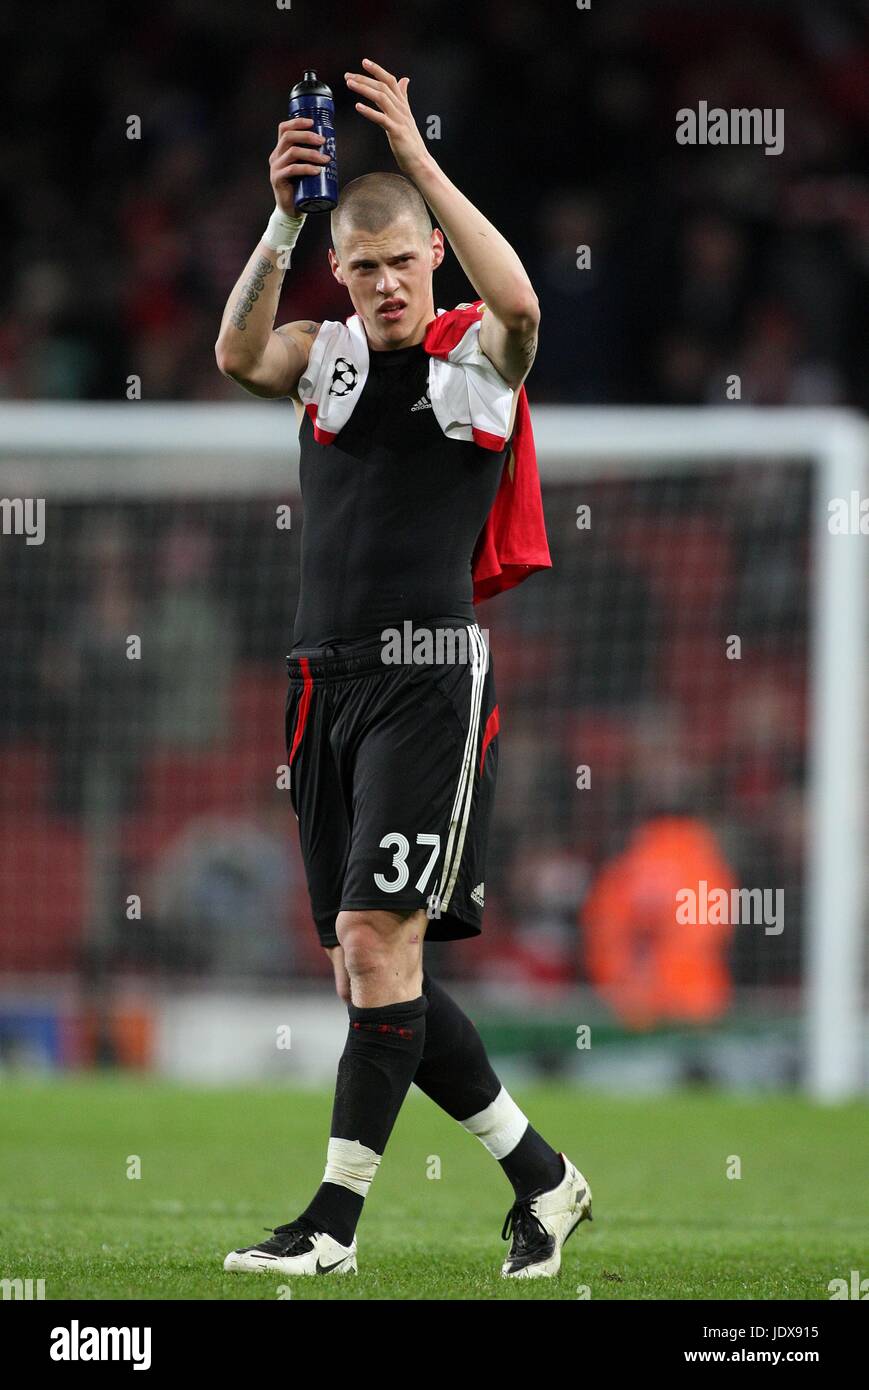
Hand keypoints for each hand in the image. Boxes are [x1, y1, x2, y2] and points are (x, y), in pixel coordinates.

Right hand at [269, 118, 329, 214]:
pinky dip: (306, 168)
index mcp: (281, 150)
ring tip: (326, 159)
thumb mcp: (307, 167)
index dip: (297, 122)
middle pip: (288, 137)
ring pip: (292, 152)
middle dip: (307, 136)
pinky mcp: (277, 180)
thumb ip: (313, 156)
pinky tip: (317, 171)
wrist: (292, 210)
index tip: (313, 122)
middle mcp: (276, 156)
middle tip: (323, 141)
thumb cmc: (303, 188)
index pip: (284, 129)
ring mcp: (276, 168)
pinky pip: (292, 170)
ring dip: (311, 153)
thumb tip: (333, 144)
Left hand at [345, 59, 429, 174]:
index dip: (378, 70)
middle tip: (348, 75)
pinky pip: (381, 118)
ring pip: (381, 98)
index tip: (364, 62)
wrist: (419, 161)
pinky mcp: (396, 132)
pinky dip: (369, 111)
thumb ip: (403, 97)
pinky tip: (358, 107)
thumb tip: (405, 80)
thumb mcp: (407, 115)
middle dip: (364, 78)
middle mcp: (401, 109)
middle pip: (383, 86)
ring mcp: (399, 119)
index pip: (390, 81)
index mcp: (402, 104)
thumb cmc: (410, 141)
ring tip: (350, 84)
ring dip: (364, 89)